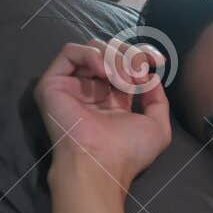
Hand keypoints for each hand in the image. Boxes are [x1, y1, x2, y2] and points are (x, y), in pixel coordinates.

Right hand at [35, 40, 171, 186]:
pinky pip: (70, 52)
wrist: (101, 164)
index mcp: (113, 99)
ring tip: (122, 81)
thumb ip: (157, 100)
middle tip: (139, 74)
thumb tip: (151, 78)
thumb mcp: (157, 126)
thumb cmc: (128, 152)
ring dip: (115, 59)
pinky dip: (92, 55)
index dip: (142, 56)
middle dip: (131, 56)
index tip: (158, 61)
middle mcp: (92, 90)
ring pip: (93, 48)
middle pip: (111, 52)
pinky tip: (104, 74)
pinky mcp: (53, 83)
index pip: (125, 65)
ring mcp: (72, 86)